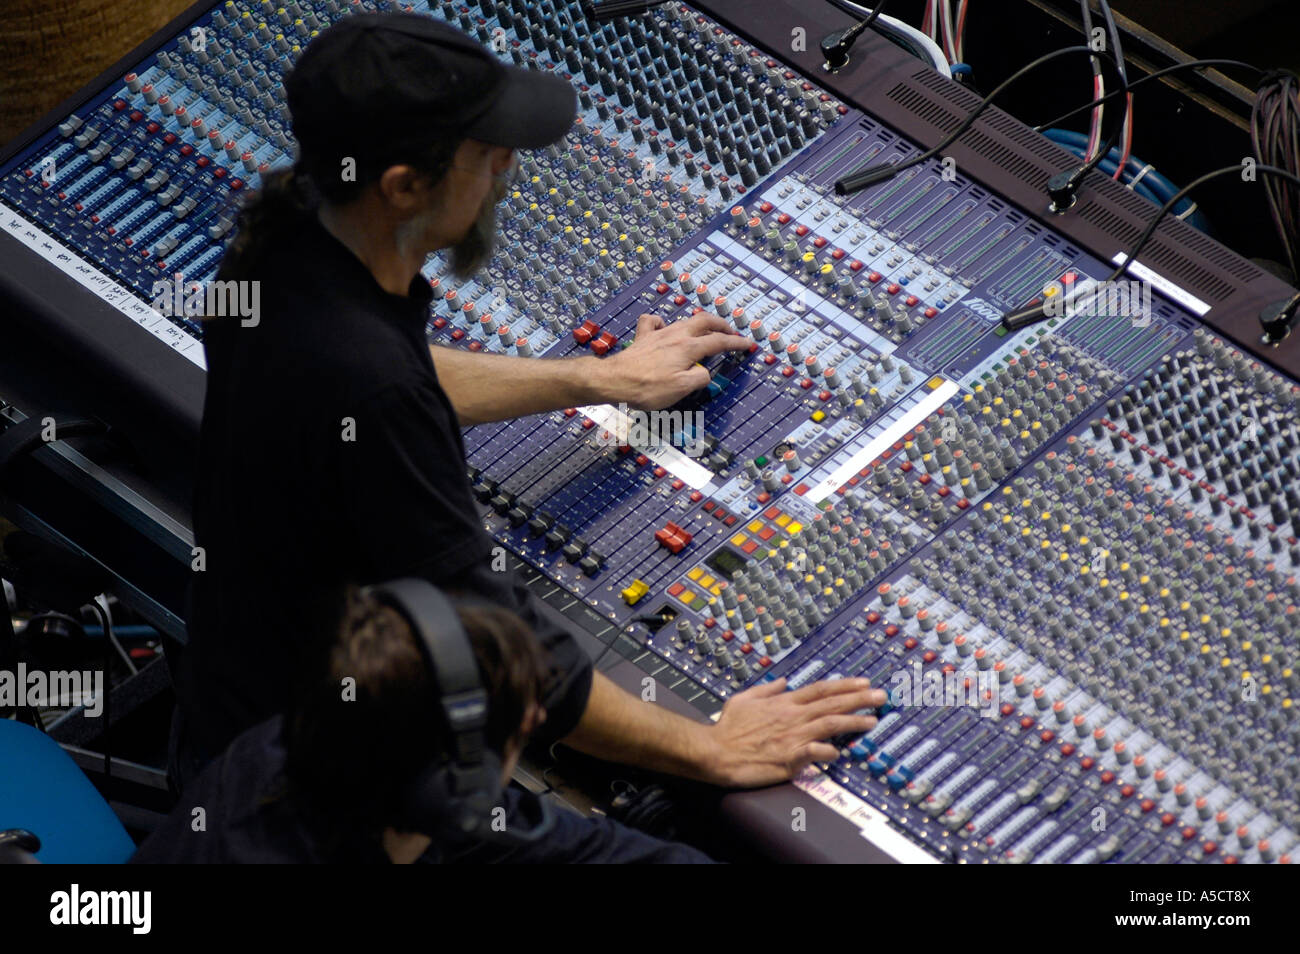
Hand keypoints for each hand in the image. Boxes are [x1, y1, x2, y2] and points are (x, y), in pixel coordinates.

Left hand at [592, 312, 751, 409]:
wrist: (615, 380)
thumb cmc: (647, 387)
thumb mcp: (681, 388)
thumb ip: (699, 377)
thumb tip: (704, 371)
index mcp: (688, 347)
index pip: (719, 342)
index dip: (736, 342)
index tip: (747, 343)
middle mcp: (675, 335)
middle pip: (705, 321)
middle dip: (722, 324)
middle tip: (731, 331)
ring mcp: (659, 333)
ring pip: (684, 320)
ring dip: (700, 323)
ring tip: (707, 330)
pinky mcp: (644, 337)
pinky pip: (654, 322)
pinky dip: (663, 322)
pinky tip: (664, 329)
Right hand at [696, 677, 887, 787]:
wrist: (715, 752)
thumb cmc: (727, 728)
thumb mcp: (744, 698)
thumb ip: (767, 689)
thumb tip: (783, 681)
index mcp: (783, 702)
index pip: (821, 689)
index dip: (845, 685)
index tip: (864, 682)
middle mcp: (792, 716)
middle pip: (832, 704)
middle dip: (860, 698)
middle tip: (881, 696)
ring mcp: (792, 736)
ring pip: (830, 724)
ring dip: (854, 721)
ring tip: (873, 720)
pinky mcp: (789, 757)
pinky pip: (815, 752)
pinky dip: (829, 751)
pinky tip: (841, 752)